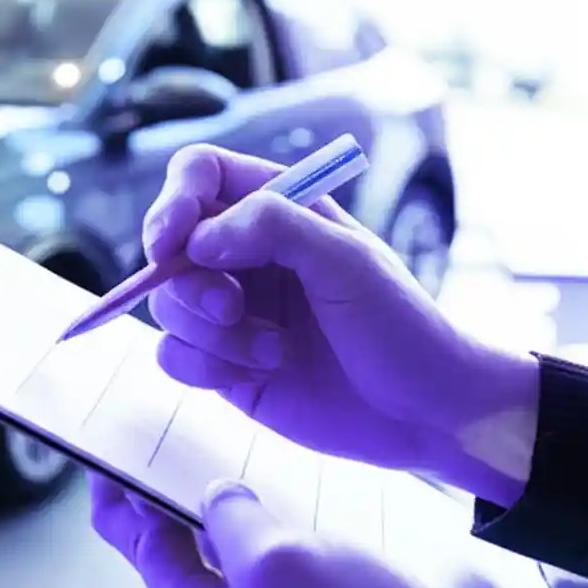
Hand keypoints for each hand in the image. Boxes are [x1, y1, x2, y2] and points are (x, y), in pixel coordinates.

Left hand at [91, 475, 457, 587]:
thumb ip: (232, 522)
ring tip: (219, 442)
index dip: (114, 489)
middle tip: (167, 428)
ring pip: (228, 543)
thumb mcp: (279, 565)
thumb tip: (217, 498)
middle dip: (169, 485)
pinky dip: (268, 512)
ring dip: (224, 496)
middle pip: (176, 540)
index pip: (135, 541)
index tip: (103, 446)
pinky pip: (274, 550)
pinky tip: (276, 478)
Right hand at [143, 145, 538, 505]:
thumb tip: (197, 239)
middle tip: (230, 308)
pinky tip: (259, 372)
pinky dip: (202, 366)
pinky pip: (172, 355)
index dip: (173, 200)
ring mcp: (229, 311)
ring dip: (210, 332)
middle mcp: (243, 255)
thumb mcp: (346, 259)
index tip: (170, 242)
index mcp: (275, 210)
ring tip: (272, 349)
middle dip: (190, 283)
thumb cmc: (398, 324)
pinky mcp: (222, 363)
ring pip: (168, 305)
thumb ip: (272, 227)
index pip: (198, 175)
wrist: (420, 412)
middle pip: (167, 247)